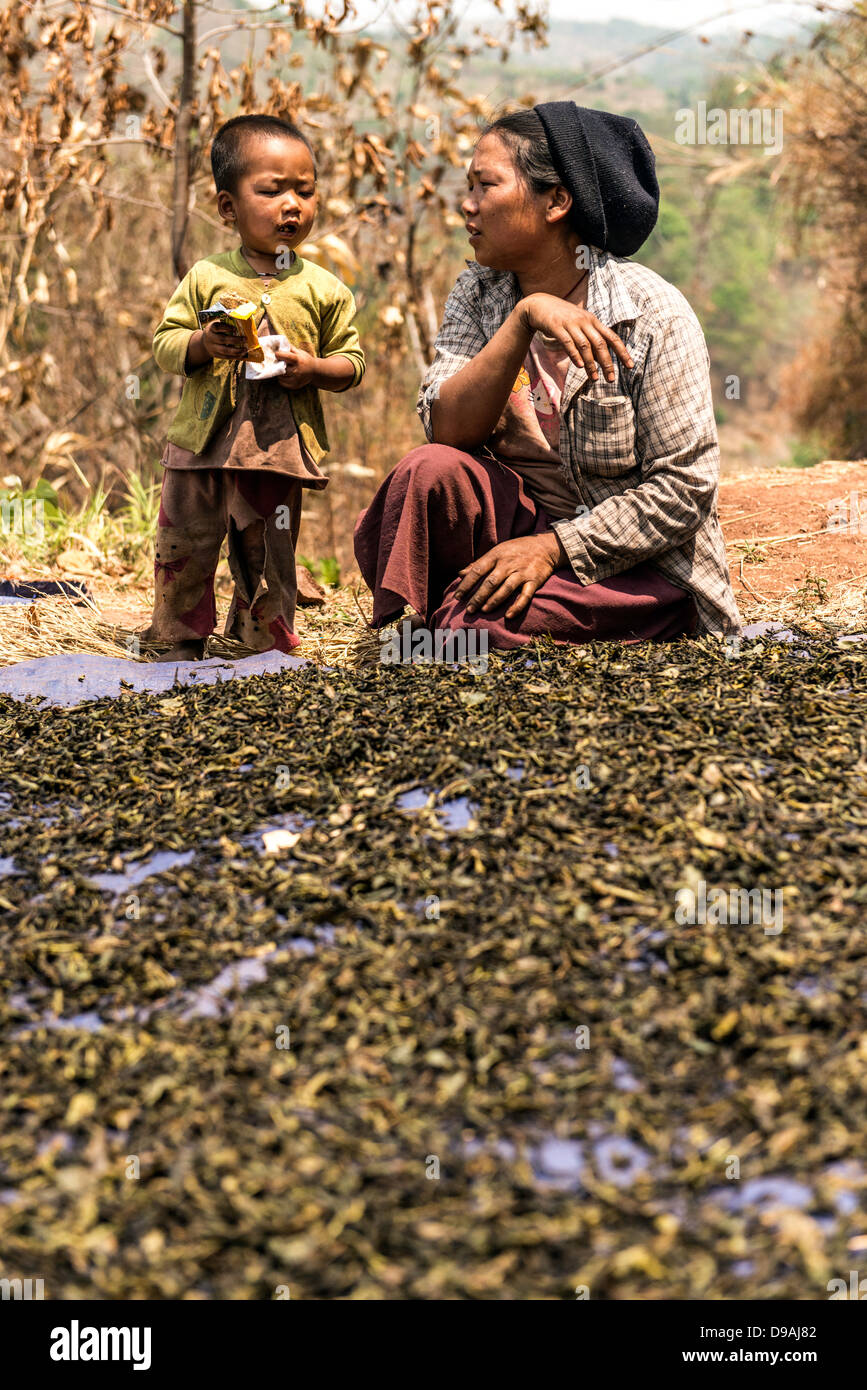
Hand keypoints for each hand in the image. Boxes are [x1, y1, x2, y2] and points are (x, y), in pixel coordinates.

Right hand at [200, 320, 248, 361]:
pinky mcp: (216, 355)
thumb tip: (238, 317)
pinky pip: (226, 357)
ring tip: (245, 349)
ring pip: (224, 350)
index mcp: (211, 329)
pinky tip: (241, 355)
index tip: (234, 328)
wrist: (204, 343)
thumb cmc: (214, 331)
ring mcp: (213, 348)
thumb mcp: (216, 325)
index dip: (225, 328)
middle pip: (222, 339)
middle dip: (235, 340)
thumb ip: (224, 323)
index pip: (217, 328)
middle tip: (245, 339)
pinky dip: (234, 356)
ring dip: (236, 350)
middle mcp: (211, 338)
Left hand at [274, 344, 317, 388]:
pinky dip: (281, 380)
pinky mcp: (295, 385)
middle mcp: (297, 370)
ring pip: (281, 377)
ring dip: (279, 373)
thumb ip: (290, 347)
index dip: (279, 354)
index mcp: (298, 360)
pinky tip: (284, 376)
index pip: (285, 356)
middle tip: (279, 362)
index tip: (277, 354)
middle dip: (278, 364)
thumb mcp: (299, 351)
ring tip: (282, 369)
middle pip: (281, 368)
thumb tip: (279, 342)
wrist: (315, 371)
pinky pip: (283, 384)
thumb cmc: (305, 359)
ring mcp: (296, 379)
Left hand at [454, 532, 565, 619]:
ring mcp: (521, 572)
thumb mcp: (497, 551)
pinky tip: (509, 615)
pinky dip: (518, 606)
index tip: (457, 596)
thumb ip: (479, 563)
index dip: (466, 584)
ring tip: (484, 611)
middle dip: (478, 597)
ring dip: (494, 601)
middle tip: (469, 610)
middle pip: (490, 582)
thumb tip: (460, 574)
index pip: (477, 570)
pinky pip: (525, 595)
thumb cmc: (516, 550)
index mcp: (496, 556)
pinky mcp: (534, 580)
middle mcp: (508, 564)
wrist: (545, 546)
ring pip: (506, 588)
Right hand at [518, 293, 633, 383]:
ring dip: (591, 363)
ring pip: (585, 345)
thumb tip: (602, 360)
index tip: (630, 366)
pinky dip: (575, 354)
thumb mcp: (580, 326)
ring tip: (594, 378)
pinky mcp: (557, 326)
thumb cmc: (562, 318)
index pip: (612, 337)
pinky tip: (580, 366)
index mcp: (593, 322)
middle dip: (607, 363)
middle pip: (600, 343)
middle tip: (611, 379)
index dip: (622, 352)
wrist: (539, 305)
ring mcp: (571, 323)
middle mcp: (585, 322)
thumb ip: (591, 340)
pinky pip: (568, 342)